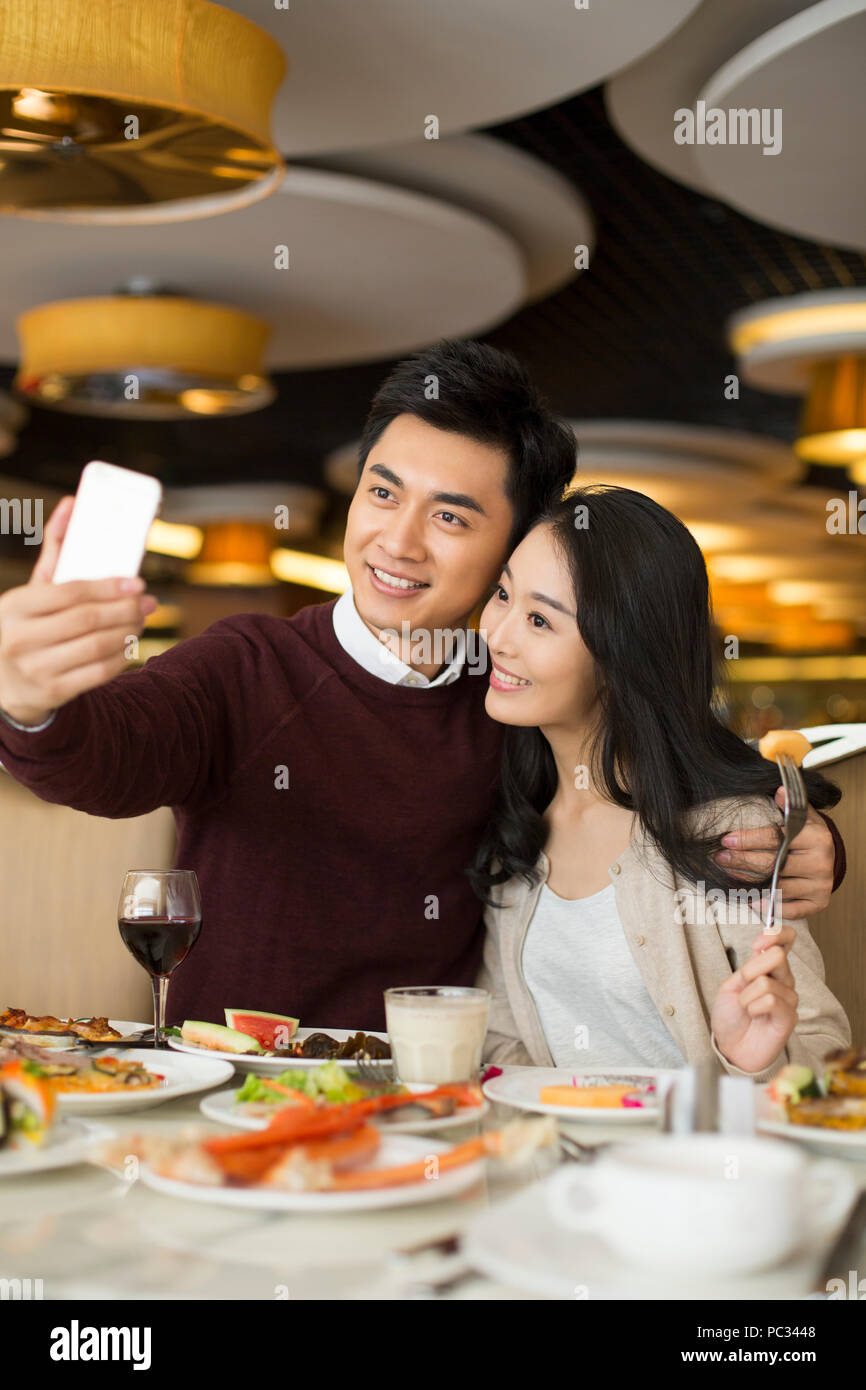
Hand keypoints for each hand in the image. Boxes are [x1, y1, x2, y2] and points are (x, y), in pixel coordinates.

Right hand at [0, 497, 156, 725]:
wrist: (4, 682)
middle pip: (87, 620)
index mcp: (12, 606)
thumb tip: (72, 503)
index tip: (138, 582)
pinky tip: (130, 645)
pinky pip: (97, 674)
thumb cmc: (27, 624)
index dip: (109, 587)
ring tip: (141, 620)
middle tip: (149, 602)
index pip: (69, 592)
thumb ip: (55, 550)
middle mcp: (18, 638)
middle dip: (125, 609)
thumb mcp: (33, 590)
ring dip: (128, 632)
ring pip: (96, 647)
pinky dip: (120, 658)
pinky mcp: (51, 693)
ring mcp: (33, 669)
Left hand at [711, 925, 797, 1073]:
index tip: (757, 944)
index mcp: (769, 967)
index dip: (776, 934)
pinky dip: (754, 1007)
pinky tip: (754, 1015)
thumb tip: (765, 949)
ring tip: (746, 1008)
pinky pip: (771, 1000)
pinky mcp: (790, 1017)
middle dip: (750, 970)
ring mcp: (789, 998)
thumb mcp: (732, 984)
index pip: (786, 939)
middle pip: (777, 955)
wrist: (729, 1045)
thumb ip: (750, 966)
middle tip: (743, 986)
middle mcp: (783, 979)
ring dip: (747, 996)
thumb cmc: (730, 1015)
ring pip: (766, 982)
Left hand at [713, 788, 834, 917]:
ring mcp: (821, 884)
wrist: (829, 858)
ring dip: (749, 883)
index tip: (726, 840)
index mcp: (816, 837)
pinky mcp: (819, 902)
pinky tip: (751, 900)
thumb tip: (779, 790)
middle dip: (741, 861)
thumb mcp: (802, 816)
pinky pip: (791, 909)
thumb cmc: (808, 835)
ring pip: (777, 887)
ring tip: (729, 874)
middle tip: (720, 858)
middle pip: (773, 865)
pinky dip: (770, 906)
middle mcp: (821, 862)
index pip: (776, 839)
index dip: (748, 840)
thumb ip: (790, 805)